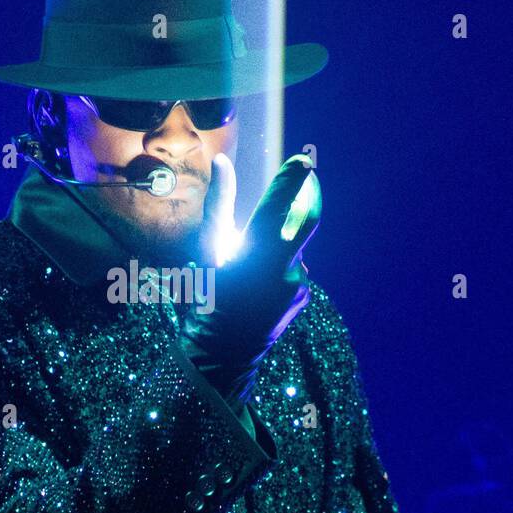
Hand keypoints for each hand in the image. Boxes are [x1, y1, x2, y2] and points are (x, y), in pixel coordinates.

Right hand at [182, 153, 322, 403]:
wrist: (224, 351)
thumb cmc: (206, 297)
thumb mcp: (208, 251)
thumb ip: (218, 205)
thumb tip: (222, 163)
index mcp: (257, 254)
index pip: (280, 206)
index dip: (293, 179)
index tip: (304, 160)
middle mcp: (285, 268)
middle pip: (303, 221)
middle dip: (303, 200)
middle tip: (305, 180)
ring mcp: (299, 284)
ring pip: (292, 250)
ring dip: (277, 250)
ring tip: (250, 272)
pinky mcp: (304, 296)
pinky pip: (293, 271)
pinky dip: (279, 271)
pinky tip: (260, 289)